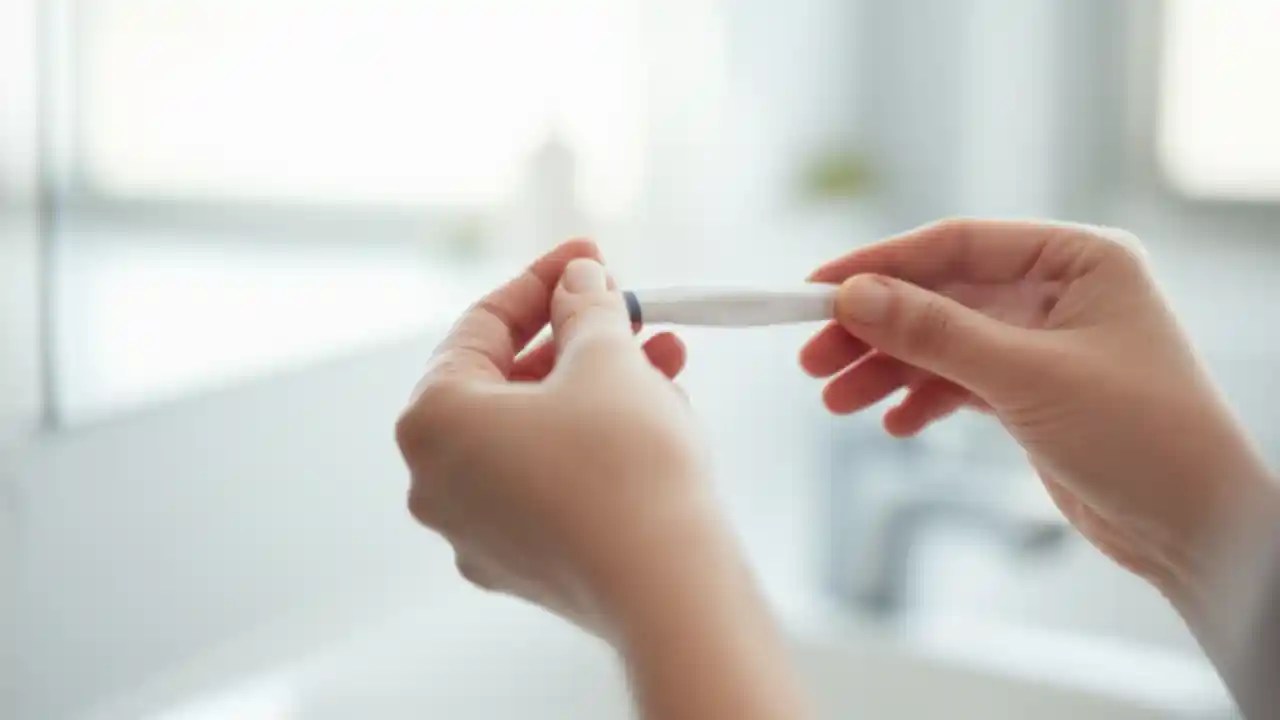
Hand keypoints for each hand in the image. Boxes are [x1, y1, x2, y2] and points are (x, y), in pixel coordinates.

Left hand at [397, 240, 807, 718]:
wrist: (667, 588)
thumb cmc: (624, 465)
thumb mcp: (605, 357)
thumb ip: (584, 307)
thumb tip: (578, 284)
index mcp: (432, 419)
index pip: (481, 325)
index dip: (543, 280)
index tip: (590, 257)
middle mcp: (436, 479)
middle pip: (508, 380)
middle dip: (579, 338)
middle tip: (632, 310)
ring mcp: (476, 530)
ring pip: (537, 432)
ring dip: (597, 388)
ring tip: (666, 361)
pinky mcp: (522, 563)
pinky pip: (551, 481)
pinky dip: (593, 443)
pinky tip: (655, 419)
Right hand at [800, 219, 1275, 613]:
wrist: (1198, 529)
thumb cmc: (1142, 436)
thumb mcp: (1027, 376)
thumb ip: (936, 332)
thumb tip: (853, 297)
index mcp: (1077, 259)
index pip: (957, 245)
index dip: (880, 265)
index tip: (817, 288)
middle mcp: (1060, 292)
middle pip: (941, 296)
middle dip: (876, 329)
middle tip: (813, 359)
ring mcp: (1045, 343)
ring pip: (943, 342)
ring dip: (889, 369)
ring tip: (835, 401)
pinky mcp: (1034, 392)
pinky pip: (960, 381)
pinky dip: (923, 400)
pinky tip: (895, 424)